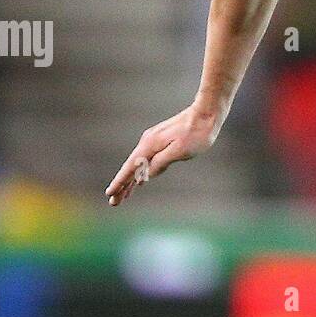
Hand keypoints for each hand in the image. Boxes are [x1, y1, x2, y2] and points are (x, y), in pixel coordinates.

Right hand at [105, 104, 221, 205]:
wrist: (206, 113)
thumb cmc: (196, 133)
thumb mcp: (180, 151)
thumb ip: (161, 163)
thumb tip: (146, 175)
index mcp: (150, 145)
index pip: (130, 168)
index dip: (120, 182)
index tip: (109, 194)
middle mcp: (147, 142)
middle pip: (131, 168)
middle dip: (121, 186)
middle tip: (113, 203)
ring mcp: (153, 141)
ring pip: (138, 165)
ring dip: (130, 182)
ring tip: (123, 197)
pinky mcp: (161, 142)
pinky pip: (146, 161)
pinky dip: (140, 173)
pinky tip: (139, 181)